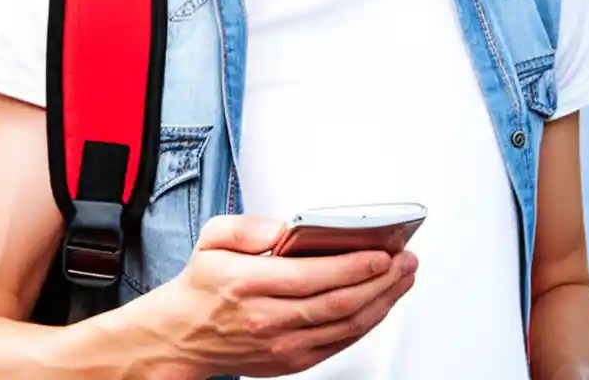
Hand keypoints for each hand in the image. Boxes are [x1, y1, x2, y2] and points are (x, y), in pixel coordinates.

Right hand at [134, 215, 417, 378]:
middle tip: (406, 260)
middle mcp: (267, 318)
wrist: (182, 335)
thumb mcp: (211, 239)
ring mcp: (282, 345)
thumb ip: (245, 226)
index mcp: (247, 283)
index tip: (382, 251)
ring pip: (347, 325)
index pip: (313, 276)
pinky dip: (367, 322)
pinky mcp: (292, 361)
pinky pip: (340, 342)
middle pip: (339, 301)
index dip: (355, 265)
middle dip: (381, 280)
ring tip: (402, 278)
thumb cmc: (202, 286)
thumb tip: (281, 229)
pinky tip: (380, 303)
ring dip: (383, 301)